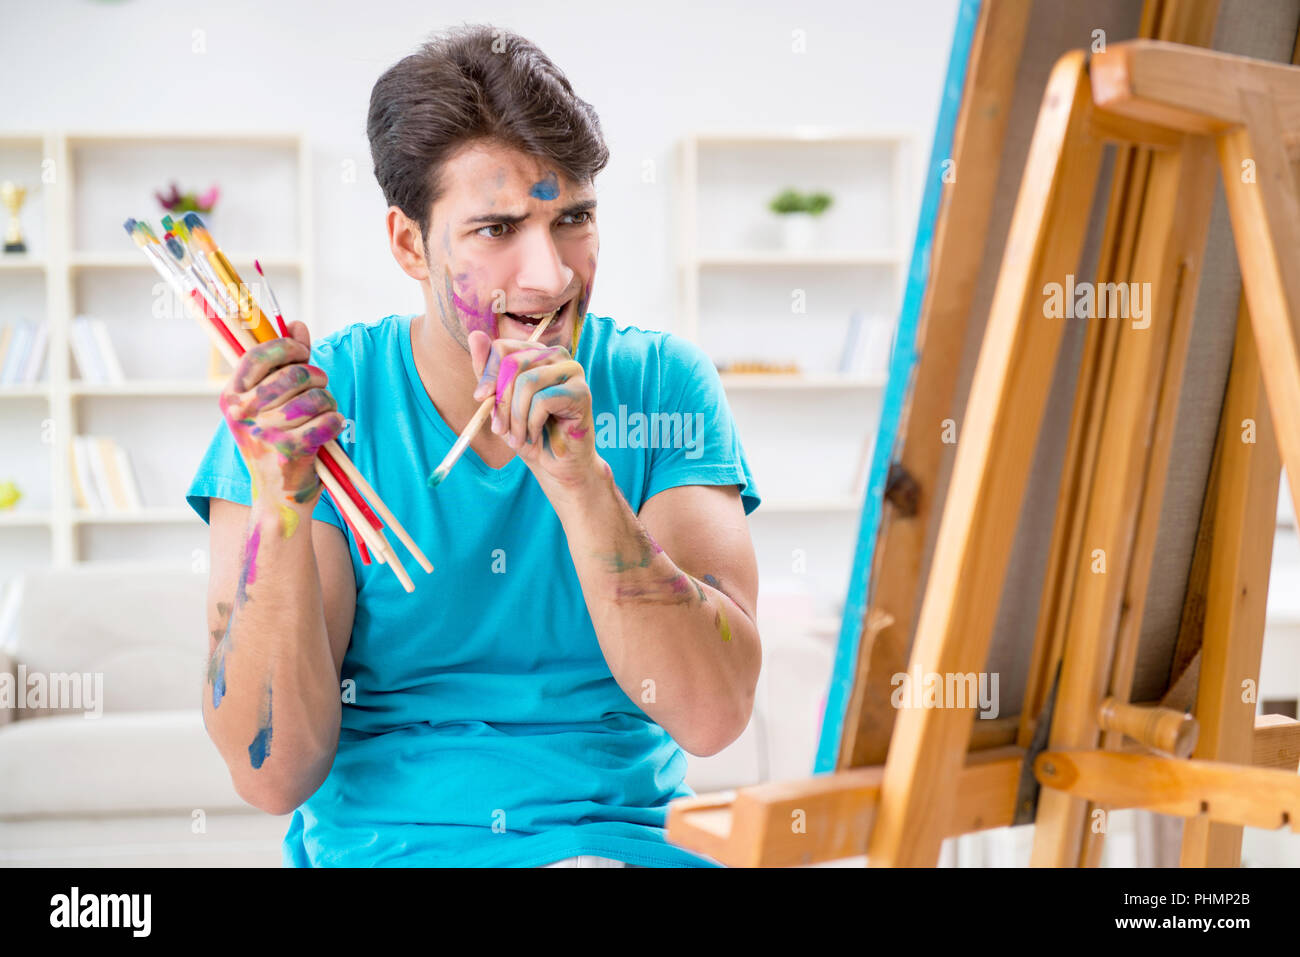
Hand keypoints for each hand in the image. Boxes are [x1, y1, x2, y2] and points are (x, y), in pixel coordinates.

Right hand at [218, 321, 344, 507]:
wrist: (277, 499)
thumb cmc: (275, 443)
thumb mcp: (268, 404)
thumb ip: (283, 362)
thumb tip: (297, 324)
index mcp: (231, 397)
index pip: (259, 354)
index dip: (288, 347)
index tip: (303, 353)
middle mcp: (243, 414)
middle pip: (295, 374)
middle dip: (317, 378)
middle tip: (320, 389)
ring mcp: (266, 433)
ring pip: (315, 397)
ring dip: (328, 403)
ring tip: (323, 413)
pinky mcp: (291, 451)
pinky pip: (328, 420)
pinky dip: (335, 422)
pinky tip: (330, 429)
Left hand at [468, 329, 599, 491]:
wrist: (554, 464)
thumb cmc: (529, 432)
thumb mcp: (500, 403)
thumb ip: (488, 372)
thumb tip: (475, 335)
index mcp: (536, 353)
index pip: (503, 348)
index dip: (488, 375)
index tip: (480, 399)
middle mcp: (556, 356)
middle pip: (514, 363)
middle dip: (500, 401)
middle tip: (499, 428)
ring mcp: (572, 371)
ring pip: (527, 382)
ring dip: (515, 418)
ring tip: (517, 438)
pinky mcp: (582, 392)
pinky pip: (543, 401)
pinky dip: (531, 424)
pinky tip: (535, 435)